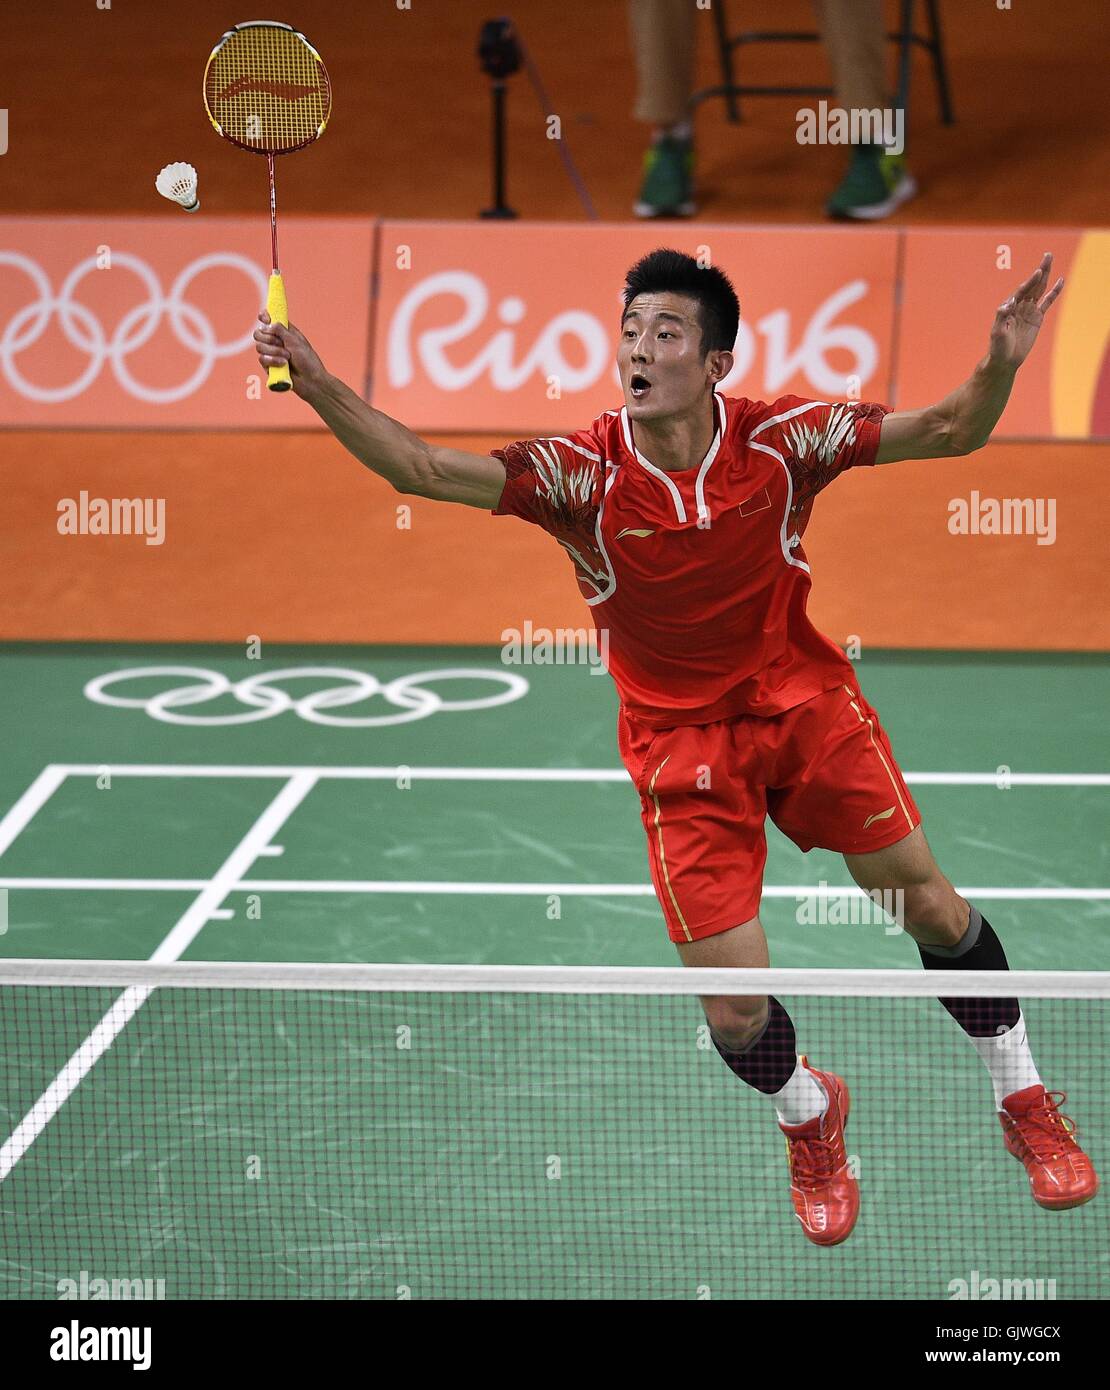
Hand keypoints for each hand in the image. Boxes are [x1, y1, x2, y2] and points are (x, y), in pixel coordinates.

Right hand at [253, 313, 327, 399]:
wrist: (310, 380)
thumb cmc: (308, 361)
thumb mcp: (295, 341)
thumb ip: (281, 330)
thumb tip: (267, 324)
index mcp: (284, 332)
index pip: (269, 320)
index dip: (264, 317)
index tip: (265, 319)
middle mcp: (276, 341)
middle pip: (259, 333)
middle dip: (269, 338)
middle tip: (281, 343)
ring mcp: (271, 354)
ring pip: (259, 346)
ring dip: (274, 351)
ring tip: (287, 357)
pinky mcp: (269, 366)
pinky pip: (262, 359)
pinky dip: (273, 361)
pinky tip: (283, 365)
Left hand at [988, 253, 1063, 369]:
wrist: (1005, 359)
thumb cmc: (998, 346)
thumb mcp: (997, 332)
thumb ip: (1001, 316)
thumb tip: (1008, 303)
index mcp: (1009, 307)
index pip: (1022, 291)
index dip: (1030, 282)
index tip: (1038, 272)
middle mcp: (1019, 305)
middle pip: (1032, 285)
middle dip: (1040, 270)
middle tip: (1047, 255)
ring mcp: (1029, 310)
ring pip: (1040, 290)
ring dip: (1046, 276)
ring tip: (1051, 261)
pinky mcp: (1037, 317)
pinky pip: (1047, 302)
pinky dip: (1054, 292)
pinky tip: (1060, 281)